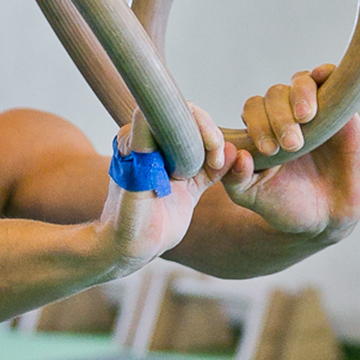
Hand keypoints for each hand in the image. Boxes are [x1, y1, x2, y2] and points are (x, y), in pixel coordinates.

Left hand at [100, 101, 231, 271]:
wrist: (136, 248)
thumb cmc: (128, 219)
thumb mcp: (134, 182)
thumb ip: (142, 148)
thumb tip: (146, 110)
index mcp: (138, 138)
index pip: (170, 113)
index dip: (194, 121)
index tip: (207, 143)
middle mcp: (157, 146)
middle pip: (191, 124)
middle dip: (210, 135)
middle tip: (216, 158)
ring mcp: (175, 162)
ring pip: (204, 142)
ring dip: (219, 149)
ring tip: (220, 166)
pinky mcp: (189, 180)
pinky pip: (212, 165)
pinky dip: (225, 164)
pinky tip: (231, 168)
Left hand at [221, 63, 359, 240]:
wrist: (331, 215)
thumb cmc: (287, 204)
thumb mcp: (253, 196)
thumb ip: (234, 178)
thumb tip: (233, 154)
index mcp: (259, 130)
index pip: (251, 110)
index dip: (256, 124)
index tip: (268, 150)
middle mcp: (283, 115)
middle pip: (273, 96)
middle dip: (278, 118)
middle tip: (291, 145)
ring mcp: (312, 108)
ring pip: (298, 83)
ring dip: (298, 97)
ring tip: (305, 119)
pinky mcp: (339, 105)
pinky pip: (328, 76)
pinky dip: (323, 72)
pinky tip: (320, 80)